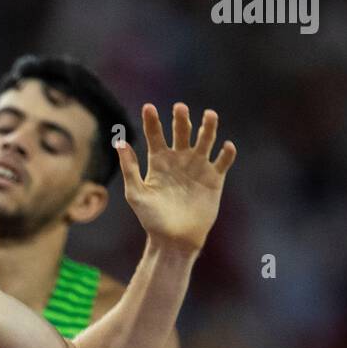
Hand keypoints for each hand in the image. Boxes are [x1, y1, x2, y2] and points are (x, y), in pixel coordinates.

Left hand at [117, 105, 235, 253]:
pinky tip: (225, 147)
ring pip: (205, 140)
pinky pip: (223, 161)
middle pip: (182, 131)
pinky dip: (226, 153)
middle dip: (181, 119)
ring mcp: (198, 167)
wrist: (174, 240)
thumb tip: (120, 142)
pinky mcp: (214, 178)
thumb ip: (130, 168)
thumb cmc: (152, 220)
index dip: (152, 120)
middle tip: (180, 109)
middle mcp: (179, 159)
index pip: (155, 134)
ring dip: (208, 127)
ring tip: (209, 116)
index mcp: (159, 161)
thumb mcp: (136, 194)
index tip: (149, 108)